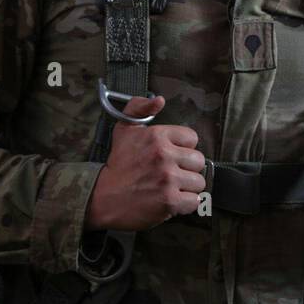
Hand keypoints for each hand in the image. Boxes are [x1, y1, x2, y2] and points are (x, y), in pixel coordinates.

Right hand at [84, 96, 205, 231]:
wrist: (104, 197)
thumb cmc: (117, 164)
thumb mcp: (124, 129)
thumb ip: (139, 108)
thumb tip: (160, 100)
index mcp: (157, 136)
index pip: (192, 138)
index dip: (184, 148)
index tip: (173, 155)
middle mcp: (164, 155)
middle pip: (199, 161)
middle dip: (188, 168)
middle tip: (174, 173)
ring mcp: (168, 179)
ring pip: (198, 182)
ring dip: (188, 187)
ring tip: (172, 187)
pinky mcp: (170, 201)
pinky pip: (194, 201)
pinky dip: (186, 204)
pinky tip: (173, 200)